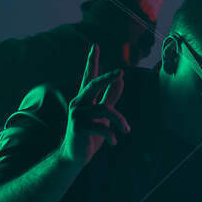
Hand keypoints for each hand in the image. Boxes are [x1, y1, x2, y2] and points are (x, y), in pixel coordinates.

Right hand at [60, 45, 128, 165]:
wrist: (75, 156)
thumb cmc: (90, 135)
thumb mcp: (103, 116)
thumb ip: (110, 97)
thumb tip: (121, 80)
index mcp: (84, 99)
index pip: (87, 77)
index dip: (91, 62)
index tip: (95, 46)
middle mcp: (78, 103)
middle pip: (93, 85)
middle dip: (107, 78)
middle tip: (120, 73)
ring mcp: (77, 115)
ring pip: (105, 110)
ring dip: (119, 121)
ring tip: (126, 131)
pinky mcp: (78, 127)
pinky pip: (101, 127)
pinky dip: (111, 135)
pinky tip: (114, 143)